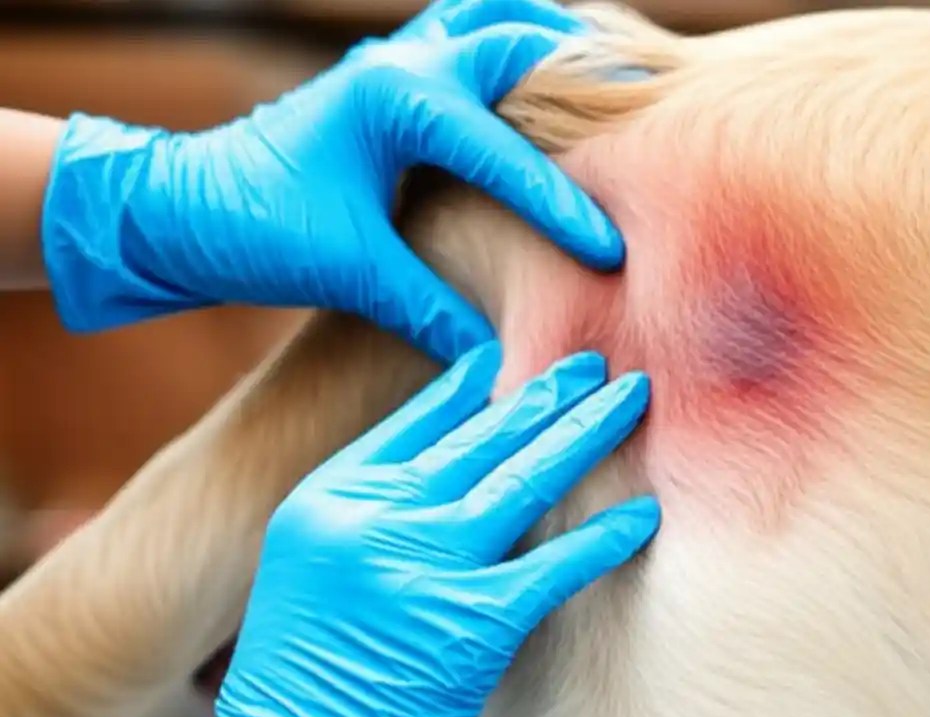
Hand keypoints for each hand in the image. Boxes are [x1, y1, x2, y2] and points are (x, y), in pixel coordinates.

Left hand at [41, 0, 619, 362]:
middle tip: (645, 131)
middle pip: (520, 43)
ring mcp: (392, 56)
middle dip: (585, 85)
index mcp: (394, 98)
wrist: (178, 205)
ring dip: (550, 46)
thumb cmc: (254, 230)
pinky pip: (466, 35)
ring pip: (495, 21)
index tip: (610, 253)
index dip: (560, 206)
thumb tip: (500, 362)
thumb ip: (430, 309)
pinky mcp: (386, 71)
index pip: (503, 150)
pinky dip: (511, 49)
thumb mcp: (349, 272)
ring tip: (613, 85)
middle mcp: (400, 60)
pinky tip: (543, 83)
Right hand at [215, 342, 659, 716]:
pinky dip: (604, 538)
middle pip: (485, 439)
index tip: (511, 356)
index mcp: (335, 496)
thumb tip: (447, 446)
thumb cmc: (306, 660)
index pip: (421, 421)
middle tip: (596, 360)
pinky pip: (555, 567)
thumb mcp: (312, 560)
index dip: (475, 384)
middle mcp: (379, 518)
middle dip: (549, 394)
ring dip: (588, 431)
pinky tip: (642, 514)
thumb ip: (369, 502)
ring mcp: (427, 565)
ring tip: (633, 398)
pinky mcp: (473, 621)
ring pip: (526, 480)